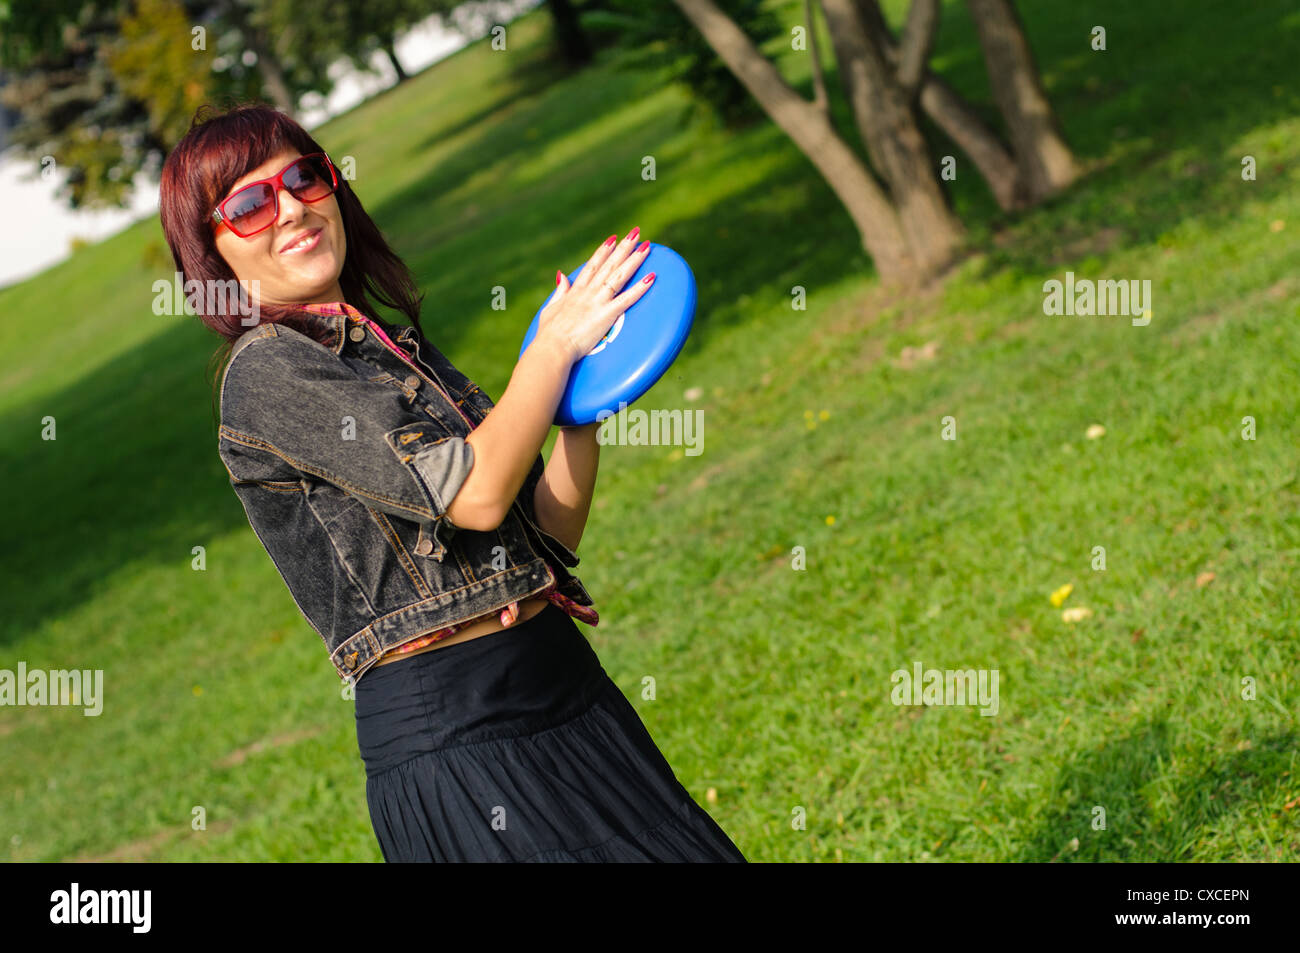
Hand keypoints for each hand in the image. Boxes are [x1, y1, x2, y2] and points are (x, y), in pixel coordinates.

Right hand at [536, 227, 654, 364]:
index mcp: (575, 291)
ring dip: (634, 259)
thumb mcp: (550, 308)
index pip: (593, 265)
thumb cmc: (548, 334)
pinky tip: (651, 277)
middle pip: (609, 264)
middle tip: (636, 233)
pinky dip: (640, 288)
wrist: (552, 348)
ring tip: (647, 246)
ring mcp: (597, 302)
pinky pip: (626, 299)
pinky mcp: (606, 315)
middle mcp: (588, 292)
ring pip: (619, 275)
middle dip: (624, 247)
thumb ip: (559, 291)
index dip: (604, 251)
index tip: (613, 239)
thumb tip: (561, 275)